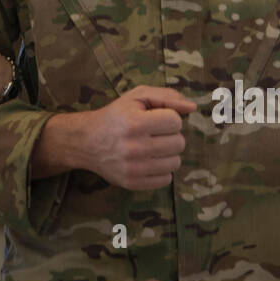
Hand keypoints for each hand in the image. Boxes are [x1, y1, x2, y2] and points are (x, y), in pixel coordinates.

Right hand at [75, 85, 195, 190]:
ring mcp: (132, 168)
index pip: (175, 122)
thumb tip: (192, 107)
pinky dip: (162, 169)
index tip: (156, 118)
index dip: (169, 118)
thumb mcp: (137, 97)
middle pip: (179, 143)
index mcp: (134, 123)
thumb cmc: (116, 115)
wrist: (86, 141)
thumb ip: (166, 96)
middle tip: (155, 133)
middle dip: (170, 135)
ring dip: (168, 153)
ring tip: (152, 147)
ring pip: (175, 162)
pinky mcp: (132, 183)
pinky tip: (149, 160)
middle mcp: (133, 147)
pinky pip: (166, 180)